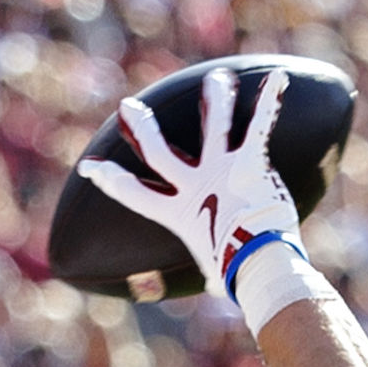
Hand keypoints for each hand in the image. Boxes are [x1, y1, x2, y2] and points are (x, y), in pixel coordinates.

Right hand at [83, 62, 301, 298]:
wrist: (258, 264)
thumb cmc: (237, 273)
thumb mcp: (214, 273)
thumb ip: (213, 271)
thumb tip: (215, 288)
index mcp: (178, 212)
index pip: (133, 193)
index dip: (109, 180)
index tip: (89, 167)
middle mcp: (195, 185)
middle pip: (158, 151)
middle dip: (142, 128)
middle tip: (130, 108)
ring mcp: (220, 170)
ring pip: (213, 126)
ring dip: (214, 101)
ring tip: (215, 79)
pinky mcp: (249, 163)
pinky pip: (258, 126)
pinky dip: (269, 102)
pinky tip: (278, 78)